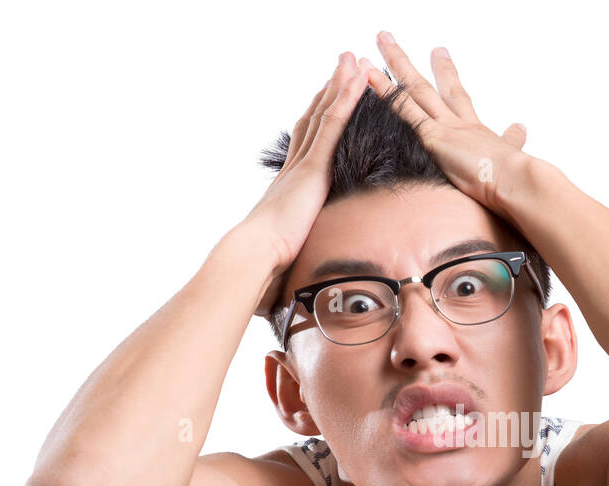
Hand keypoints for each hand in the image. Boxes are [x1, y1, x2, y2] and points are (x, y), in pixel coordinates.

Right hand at [239, 53, 369, 315]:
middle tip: (341, 67)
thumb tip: (276, 302)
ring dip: (340, 86)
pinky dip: (345, 100)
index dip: (315, 125)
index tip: (324, 104)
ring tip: (354, 60)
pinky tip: (358, 79)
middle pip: (314, 123)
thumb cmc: (258, 270)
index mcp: (288, 193)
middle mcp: (294, 173)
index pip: (306, 151)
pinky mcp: (312, 170)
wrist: (250, 262)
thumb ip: (285, 271)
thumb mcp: (279, 266)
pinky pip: (333, 126)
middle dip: (328, 94)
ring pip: (324, 116)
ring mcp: (303, 169)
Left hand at [364, 33, 531, 218]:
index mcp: (474, 129)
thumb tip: (521, 128)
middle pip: (427, 85)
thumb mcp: (513, 154)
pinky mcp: (433, 139)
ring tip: (377, 42)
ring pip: (412, 90)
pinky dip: (385, 92)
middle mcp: (456, 122)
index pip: (456, 96)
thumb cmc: (514, 177)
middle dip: (406, 63)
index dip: (446, 74)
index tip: (437, 52)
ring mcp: (442, 128)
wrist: (515, 180)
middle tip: (389, 40)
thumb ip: (513, 140)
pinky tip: (368, 75)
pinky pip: (403, 110)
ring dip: (394, 64)